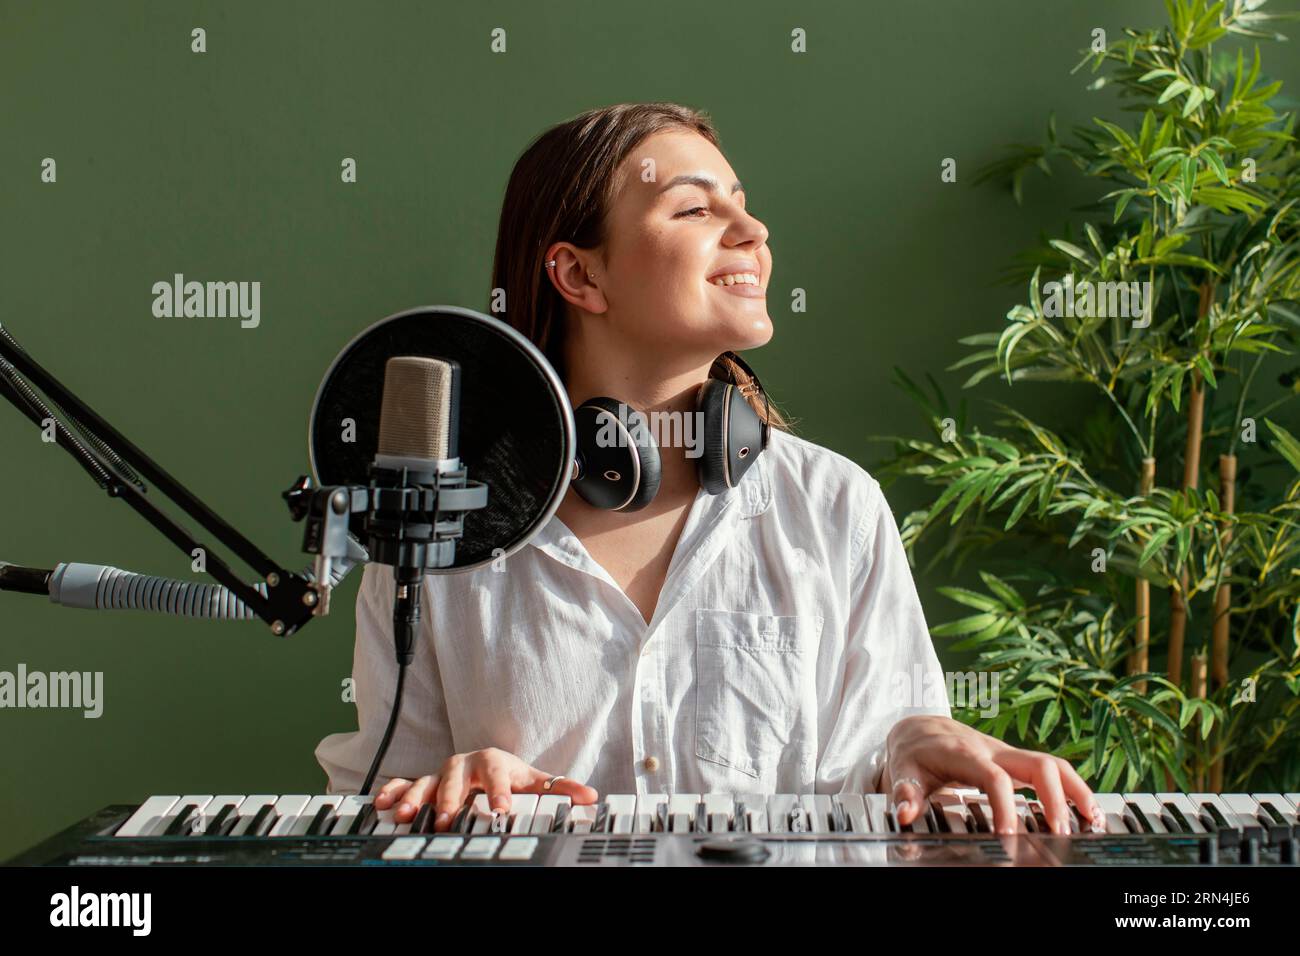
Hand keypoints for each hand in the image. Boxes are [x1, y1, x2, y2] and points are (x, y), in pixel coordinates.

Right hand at [373, 747, 598, 831]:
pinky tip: (383, 805)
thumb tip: (591, 796)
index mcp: (494, 762)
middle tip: (446, 819)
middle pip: (456, 777)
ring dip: (415, 796)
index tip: (501, 808)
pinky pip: (404, 784)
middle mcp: (465, 765)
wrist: (487, 764)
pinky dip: (393, 792)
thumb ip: (561, 790)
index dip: (498, 790)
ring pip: (426, 780)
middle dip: (450, 798)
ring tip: (406, 815)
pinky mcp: (424, 781)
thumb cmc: (510, 775)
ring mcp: (442, 773)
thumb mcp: (534, 781)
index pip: (498, 774)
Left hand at [880, 715, 1104, 834]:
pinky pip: (1053, 771)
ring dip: (1076, 791)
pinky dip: (1074, 791)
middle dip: (1056, 797)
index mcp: (966, 753)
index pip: (994, 777)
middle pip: (1038, 763)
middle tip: (1060, 833)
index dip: (1005, 806)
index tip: (1010, 836)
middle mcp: (995, 750)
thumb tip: (904, 814)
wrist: (922, 729)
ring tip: (1093, 823)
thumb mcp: (902, 769)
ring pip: (1054, 764)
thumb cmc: (914, 752)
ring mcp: (1010, 755)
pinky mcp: (1018, 762)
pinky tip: (1088, 815)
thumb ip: (904, 791)